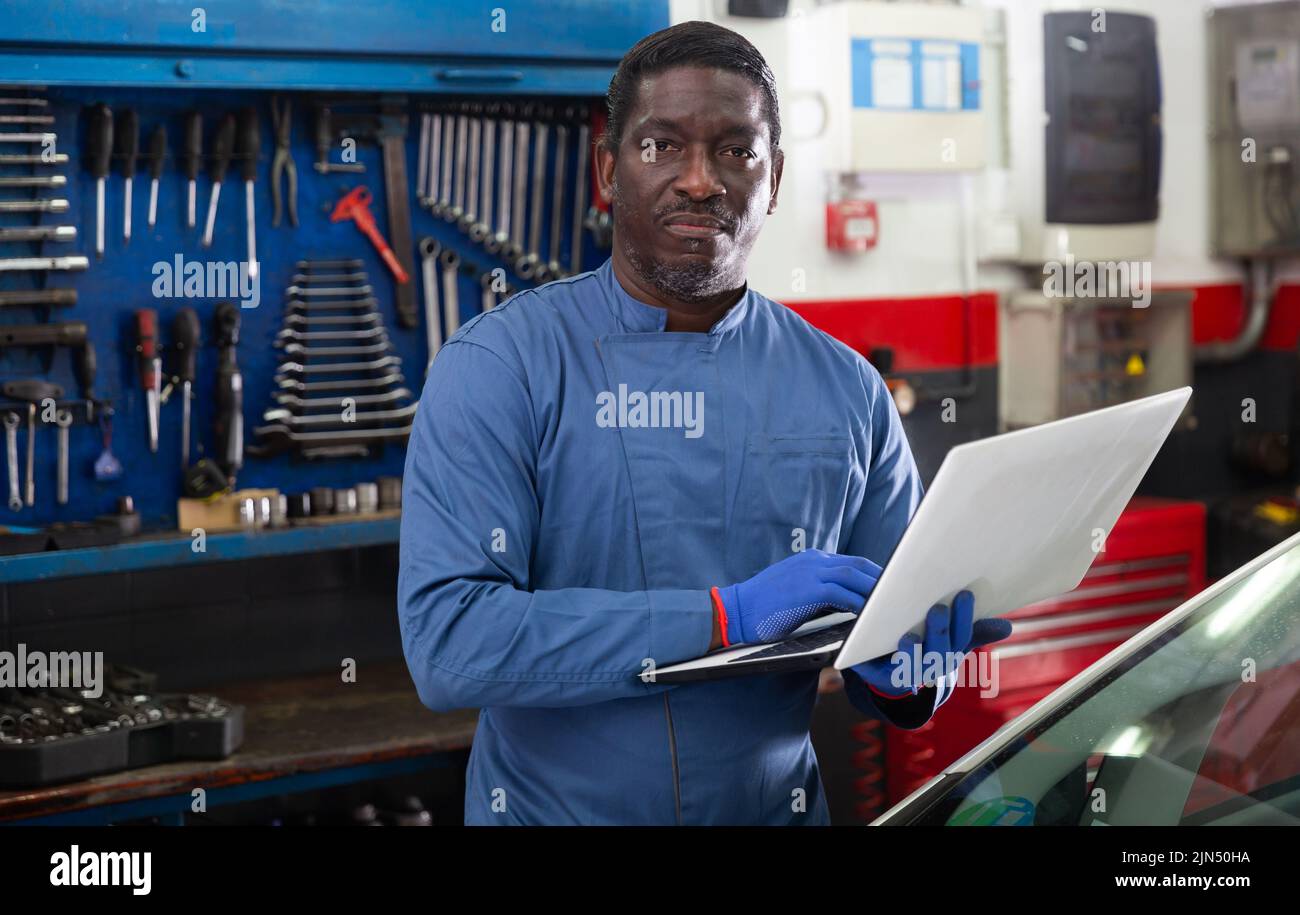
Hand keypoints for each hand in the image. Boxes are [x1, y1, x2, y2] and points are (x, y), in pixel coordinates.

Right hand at [713, 549, 881, 645]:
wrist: (735, 610)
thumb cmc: (763, 607)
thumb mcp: (795, 591)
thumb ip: (818, 591)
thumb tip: (844, 603)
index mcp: (811, 560)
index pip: (851, 562)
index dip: (874, 573)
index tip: (890, 585)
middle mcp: (814, 561)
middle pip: (859, 565)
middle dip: (882, 578)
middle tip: (902, 594)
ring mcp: (810, 573)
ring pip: (854, 576)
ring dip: (876, 590)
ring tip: (893, 605)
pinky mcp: (807, 590)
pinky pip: (843, 594)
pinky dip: (859, 603)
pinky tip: (870, 615)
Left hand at [851, 590, 1011, 698]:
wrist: (892, 673)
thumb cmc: (925, 646)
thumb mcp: (951, 638)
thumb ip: (976, 631)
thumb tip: (1007, 627)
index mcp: (950, 654)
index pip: (962, 637)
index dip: (964, 618)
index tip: (964, 594)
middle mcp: (933, 667)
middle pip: (940, 652)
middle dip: (940, 631)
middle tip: (938, 608)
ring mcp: (910, 674)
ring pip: (915, 666)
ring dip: (913, 652)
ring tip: (910, 636)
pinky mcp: (885, 677)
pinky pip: (888, 672)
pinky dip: (889, 662)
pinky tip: (888, 647)